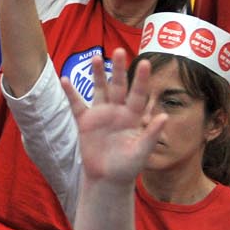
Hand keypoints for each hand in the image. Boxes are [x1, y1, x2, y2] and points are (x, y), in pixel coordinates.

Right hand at [63, 50, 164, 183]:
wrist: (107, 178)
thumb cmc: (128, 167)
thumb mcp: (142, 151)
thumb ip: (151, 133)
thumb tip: (164, 116)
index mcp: (133, 117)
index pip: (138, 94)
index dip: (141, 79)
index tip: (144, 63)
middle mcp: (118, 111)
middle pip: (118, 86)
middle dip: (118, 69)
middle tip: (119, 51)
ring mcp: (101, 114)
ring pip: (99, 89)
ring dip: (97, 74)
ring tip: (95, 57)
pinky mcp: (85, 121)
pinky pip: (77, 104)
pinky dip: (70, 92)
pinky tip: (65, 79)